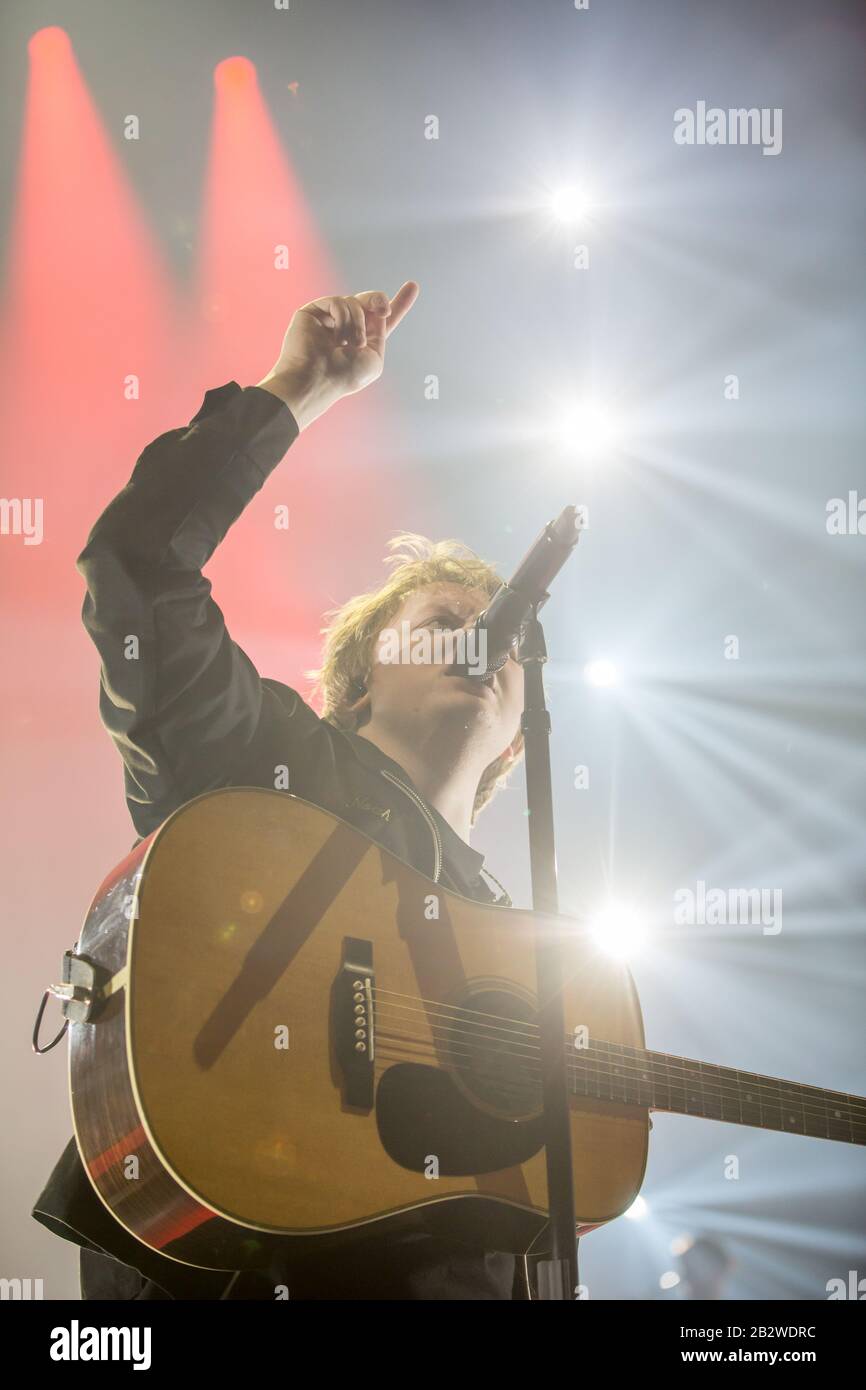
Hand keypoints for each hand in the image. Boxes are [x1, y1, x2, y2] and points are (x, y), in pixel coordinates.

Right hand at [257, 281, 419, 429]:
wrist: (317, 379)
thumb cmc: (345, 376)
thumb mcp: (375, 357)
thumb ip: (381, 331)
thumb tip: (376, 309)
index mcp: (362, 341)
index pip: (382, 318)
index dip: (399, 303)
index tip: (413, 286)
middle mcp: (345, 328)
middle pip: (368, 301)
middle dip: (379, 300)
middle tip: (384, 310)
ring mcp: (328, 319)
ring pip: (354, 302)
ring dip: (359, 324)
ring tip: (352, 344)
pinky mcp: (313, 312)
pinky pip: (337, 302)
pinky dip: (343, 318)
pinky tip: (337, 338)